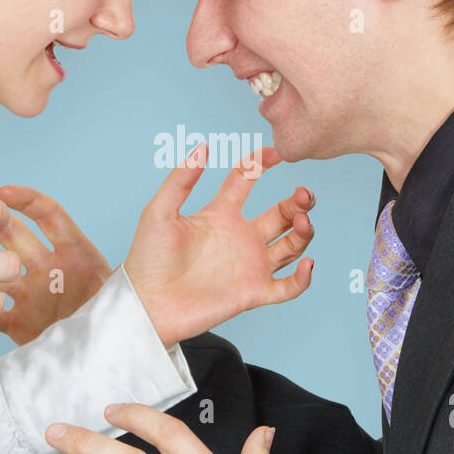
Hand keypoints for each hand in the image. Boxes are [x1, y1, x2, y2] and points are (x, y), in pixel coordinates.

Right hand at [0, 186, 112, 345]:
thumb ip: (122, 270)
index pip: (49, 215)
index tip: (3, 193)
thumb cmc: (127, 317)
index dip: (27, 200)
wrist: (118, 359)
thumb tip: (147, 231)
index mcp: (77, 253)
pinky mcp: (19, 323)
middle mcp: (49, 268)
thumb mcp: (128, 287)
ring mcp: (31, 294)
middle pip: (12, 235)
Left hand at [122, 144, 315, 346]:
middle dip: (297, 202)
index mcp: (219, 214)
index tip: (276, 152)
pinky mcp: (253, 293)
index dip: (261, 162)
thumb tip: (202, 147)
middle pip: (281, 213)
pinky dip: (303, 278)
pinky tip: (307, 263)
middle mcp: (240, 237)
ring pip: (291, 246)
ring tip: (301, 222)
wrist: (146, 306)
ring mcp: (249, 265)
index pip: (247, 179)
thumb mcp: (159, 212)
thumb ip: (181, 179)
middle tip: (303, 194)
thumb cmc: (147, 261)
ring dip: (303, 233)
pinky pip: (288, 287)